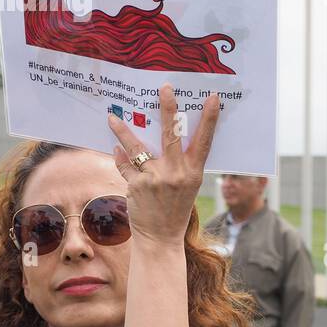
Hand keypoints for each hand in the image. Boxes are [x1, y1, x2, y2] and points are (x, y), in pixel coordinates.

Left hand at [108, 83, 220, 246]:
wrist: (161, 238)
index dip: (209, 118)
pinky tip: (115, 149)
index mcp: (194, 172)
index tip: (212, 98)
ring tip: (113, 117)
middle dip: (168, 108)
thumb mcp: (187, 186)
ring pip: (138, 148)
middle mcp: (177, 174)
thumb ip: (180, 164)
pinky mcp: (138, 186)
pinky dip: (120, 157)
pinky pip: (126, 165)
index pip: (204, 140)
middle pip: (172, 134)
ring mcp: (156, 179)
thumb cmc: (175, 209)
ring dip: (124, 131)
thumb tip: (166, 138)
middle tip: (165, 88)